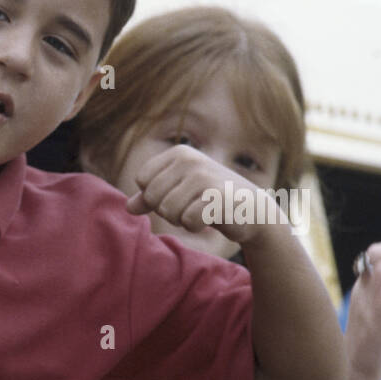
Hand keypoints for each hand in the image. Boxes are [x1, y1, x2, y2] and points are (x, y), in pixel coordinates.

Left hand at [128, 144, 277, 244]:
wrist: (252, 210)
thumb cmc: (210, 199)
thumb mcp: (179, 193)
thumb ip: (150, 198)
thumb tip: (128, 207)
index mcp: (179, 153)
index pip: (142, 180)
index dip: (155, 195)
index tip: (178, 194)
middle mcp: (191, 160)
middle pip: (152, 197)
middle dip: (167, 210)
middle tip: (191, 205)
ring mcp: (205, 177)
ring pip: (168, 211)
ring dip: (182, 219)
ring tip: (201, 210)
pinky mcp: (217, 196)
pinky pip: (187, 221)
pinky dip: (197, 225)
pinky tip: (212, 217)